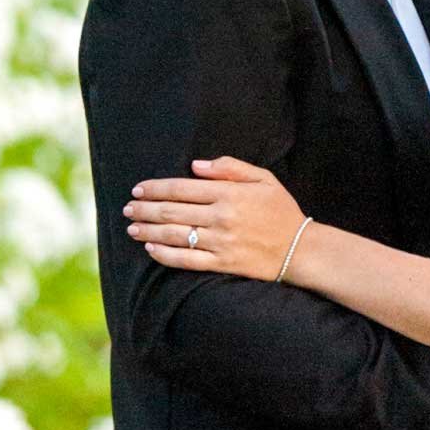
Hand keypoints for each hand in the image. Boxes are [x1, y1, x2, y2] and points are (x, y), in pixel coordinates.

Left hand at [125, 156, 306, 279]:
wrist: (301, 250)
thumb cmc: (281, 211)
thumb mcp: (264, 179)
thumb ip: (230, 167)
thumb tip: (196, 165)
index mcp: (228, 193)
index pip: (181, 188)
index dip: (155, 188)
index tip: (138, 189)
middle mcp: (221, 217)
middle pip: (172, 211)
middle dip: (145, 209)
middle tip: (128, 209)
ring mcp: (220, 242)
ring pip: (175, 235)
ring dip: (149, 231)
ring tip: (132, 228)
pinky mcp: (222, 264)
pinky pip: (187, 260)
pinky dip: (165, 254)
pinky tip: (151, 249)